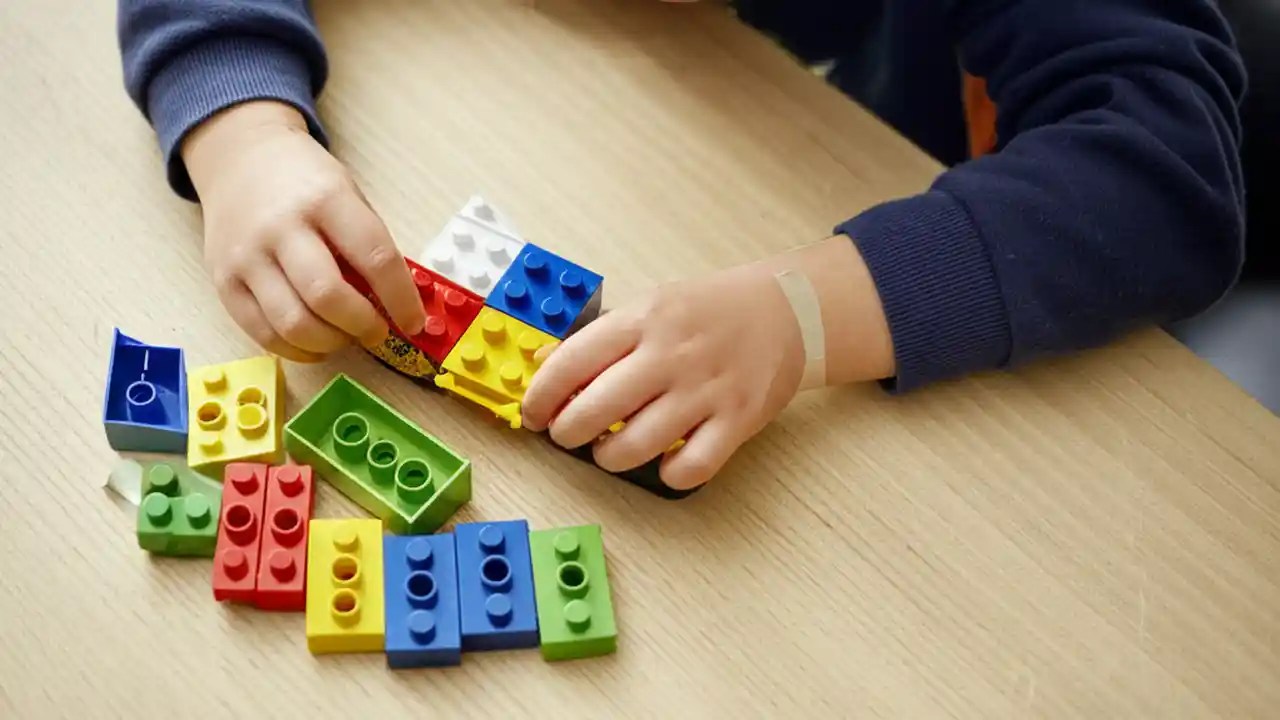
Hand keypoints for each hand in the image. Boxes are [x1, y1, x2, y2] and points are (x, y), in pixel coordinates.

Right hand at [182, 101, 425, 360]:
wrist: (239, 157)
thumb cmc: (304, 183)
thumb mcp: (347, 194)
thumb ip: (368, 245)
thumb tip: (394, 305)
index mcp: (326, 199)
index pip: (374, 257)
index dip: (401, 299)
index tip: (414, 322)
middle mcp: (282, 227)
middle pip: (328, 296)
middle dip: (363, 326)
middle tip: (377, 332)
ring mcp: (247, 256)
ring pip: (293, 323)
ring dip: (331, 342)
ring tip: (346, 336)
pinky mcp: (223, 280)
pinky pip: (262, 333)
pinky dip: (296, 349)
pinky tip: (316, 344)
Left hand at [521, 262, 806, 489]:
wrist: (786, 311)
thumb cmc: (709, 312)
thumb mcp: (652, 306)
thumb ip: (603, 339)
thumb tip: (547, 370)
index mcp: (645, 319)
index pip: (572, 361)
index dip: (542, 396)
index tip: (533, 415)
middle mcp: (672, 354)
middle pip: (597, 409)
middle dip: (568, 433)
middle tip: (567, 436)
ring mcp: (706, 389)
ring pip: (636, 445)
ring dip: (610, 457)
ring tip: (610, 451)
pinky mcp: (737, 420)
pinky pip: (690, 467)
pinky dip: (669, 474)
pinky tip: (663, 462)